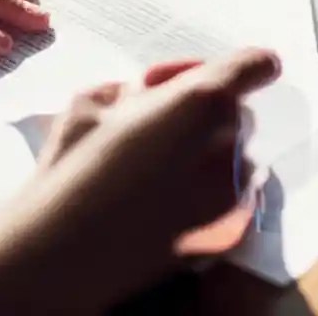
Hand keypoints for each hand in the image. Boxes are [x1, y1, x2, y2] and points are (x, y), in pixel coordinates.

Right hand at [0, 49, 278, 314]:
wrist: (63, 253)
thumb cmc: (71, 169)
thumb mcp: (91, 101)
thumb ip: (132, 92)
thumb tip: (140, 97)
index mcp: (203, 99)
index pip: (255, 64)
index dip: (240, 66)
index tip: (212, 77)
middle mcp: (229, 142)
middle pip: (238, 113)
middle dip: (204, 113)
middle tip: (156, 126)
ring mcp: (232, 192)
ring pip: (237, 157)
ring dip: (208, 153)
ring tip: (158, 168)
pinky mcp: (226, 231)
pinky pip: (232, 197)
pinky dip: (209, 192)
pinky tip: (167, 200)